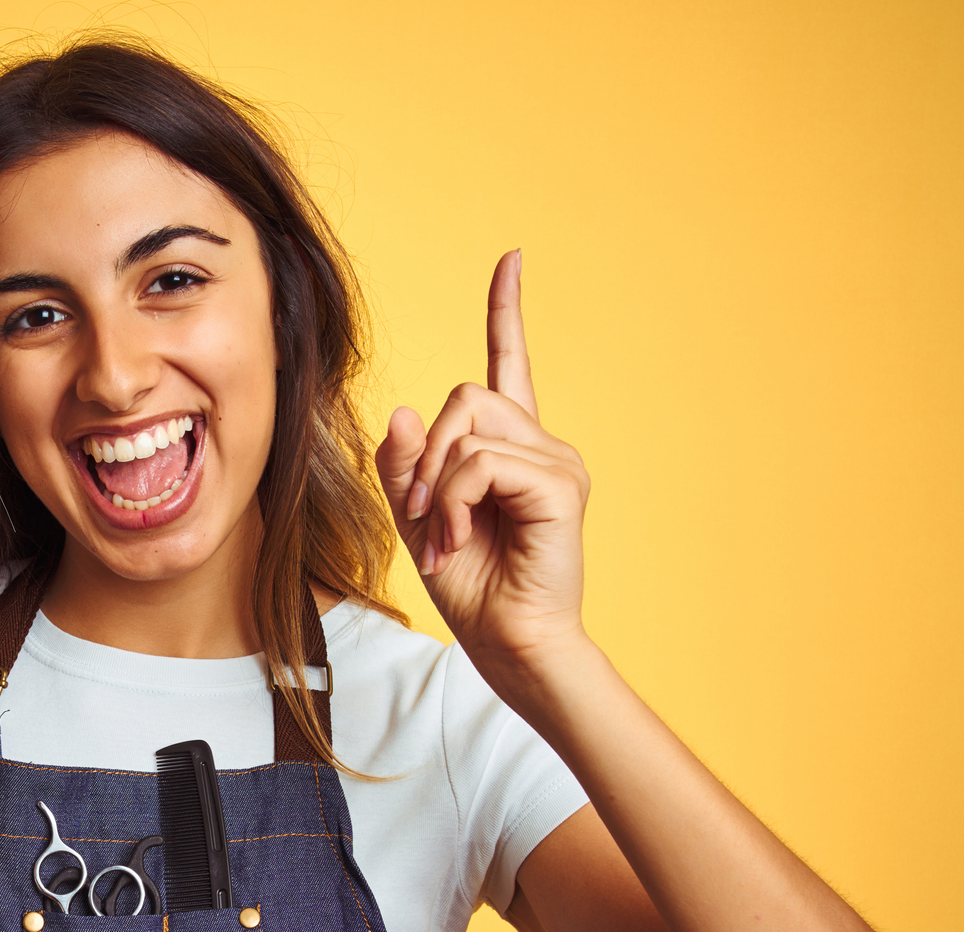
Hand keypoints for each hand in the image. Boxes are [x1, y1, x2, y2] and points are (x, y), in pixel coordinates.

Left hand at [375, 250, 591, 686]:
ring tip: (448, 534)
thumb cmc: (472, 585)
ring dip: (439, 484)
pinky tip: (463, 537)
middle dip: (428, 454)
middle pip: (466, 397)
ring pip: (470, 429)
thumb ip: (407, 466)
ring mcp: (557, 462)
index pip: (509, 363)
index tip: (512, 259)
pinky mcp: (561, 485)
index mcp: (510, 447)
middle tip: (426, 514)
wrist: (507, 640)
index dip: (507, 311)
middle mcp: (542, 444)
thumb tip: (402, 412)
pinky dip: (456, 501)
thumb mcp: (420, 518)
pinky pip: (482, 464)